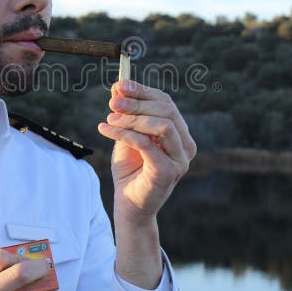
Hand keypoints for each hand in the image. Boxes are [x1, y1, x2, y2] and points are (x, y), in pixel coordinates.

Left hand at [98, 80, 196, 224]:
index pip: (166, 102)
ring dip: (132, 118)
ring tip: (109, 118)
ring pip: (162, 125)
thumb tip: (119, 86)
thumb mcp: (126, 135)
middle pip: (167, 110)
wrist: (128, 205)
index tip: (120, 85)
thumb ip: (126, 113)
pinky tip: (105, 130)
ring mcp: (180, 160)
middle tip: (112, 101)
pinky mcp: (168, 172)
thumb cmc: (130, 170)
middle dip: (137, 102)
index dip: (143, 91)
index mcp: (179, 133)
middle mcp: (185, 145)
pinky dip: (124, 133)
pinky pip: (146, 145)